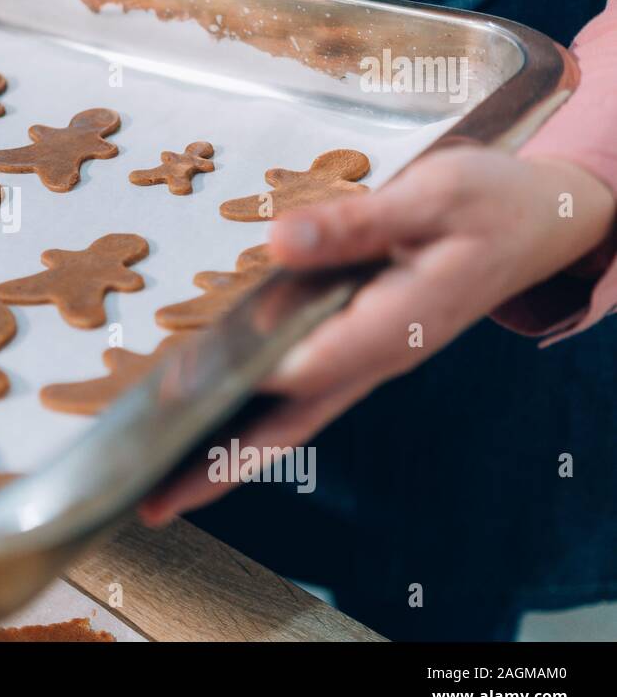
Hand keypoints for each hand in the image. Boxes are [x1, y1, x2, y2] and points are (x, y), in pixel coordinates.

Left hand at [140, 145, 616, 523]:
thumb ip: (354, 223)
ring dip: (228, 453)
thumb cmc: (490, 206)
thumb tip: (279, 241)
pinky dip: (251, 416)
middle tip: (155, 500)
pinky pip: (298, 397)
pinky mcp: (359, 351)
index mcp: (398, 326)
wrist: (541, 224)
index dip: (245, 377)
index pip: (308, 365)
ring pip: (291, 421)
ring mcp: (368, 362)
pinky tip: (208, 424)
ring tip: (162, 483)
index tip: (181, 391)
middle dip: (222, 465)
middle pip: (290, 425)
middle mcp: (377, 358)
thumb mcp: (432, 196)